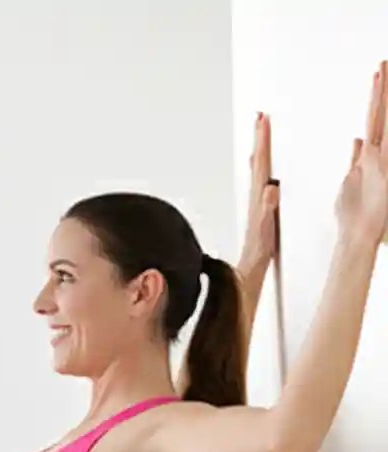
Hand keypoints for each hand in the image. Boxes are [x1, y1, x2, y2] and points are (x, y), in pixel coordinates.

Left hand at [242, 112, 279, 268]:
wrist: (251, 263)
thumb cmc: (258, 247)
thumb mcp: (265, 226)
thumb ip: (268, 207)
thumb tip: (270, 189)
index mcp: (259, 195)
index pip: (262, 162)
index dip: (263, 141)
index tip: (262, 121)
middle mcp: (256, 194)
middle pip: (258, 159)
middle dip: (260, 138)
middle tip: (259, 117)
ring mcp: (257, 199)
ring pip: (258, 167)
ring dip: (260, 148)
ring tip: (260, 132)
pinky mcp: (261, 205)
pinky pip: (260, 179)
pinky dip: (261, 166)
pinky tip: (262, 165)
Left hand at [336, 60, 387, 246]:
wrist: (361, 234)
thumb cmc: (363, 216)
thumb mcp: (354, 181)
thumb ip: (357, 159)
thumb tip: (357, 140)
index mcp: (373, 156)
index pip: (379, 120)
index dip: (381, 97)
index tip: (379, 76)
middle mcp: (375, 154)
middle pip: (379, 115)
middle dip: (382, 89)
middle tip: (383, 64)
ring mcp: (372, 159)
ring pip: (378, 122)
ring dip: (380, 96)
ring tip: (380, 72)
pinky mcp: (368, 167)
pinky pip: (373, 142)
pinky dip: (376, 128)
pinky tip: (382, 101)